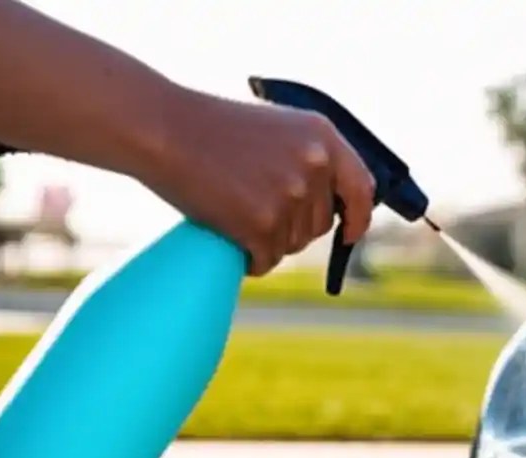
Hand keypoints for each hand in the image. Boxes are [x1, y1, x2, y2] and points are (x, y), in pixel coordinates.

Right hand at [142, 90, 375, 276]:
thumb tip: (338, 206)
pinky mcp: (262, 224)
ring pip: (291, 245)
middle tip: (253, 206)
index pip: (362, 188)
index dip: (360, 217)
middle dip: (292, 227)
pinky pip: (265, 260)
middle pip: (320, 224)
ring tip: (233, 211)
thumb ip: (311, 159)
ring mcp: (290, 196)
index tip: (351, 234)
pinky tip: (227, 234)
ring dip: (267, 241)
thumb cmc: (214, 130)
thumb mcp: (278, 129)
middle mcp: (313, 165)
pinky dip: (249, 259)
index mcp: (322, 137)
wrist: (163, 128)